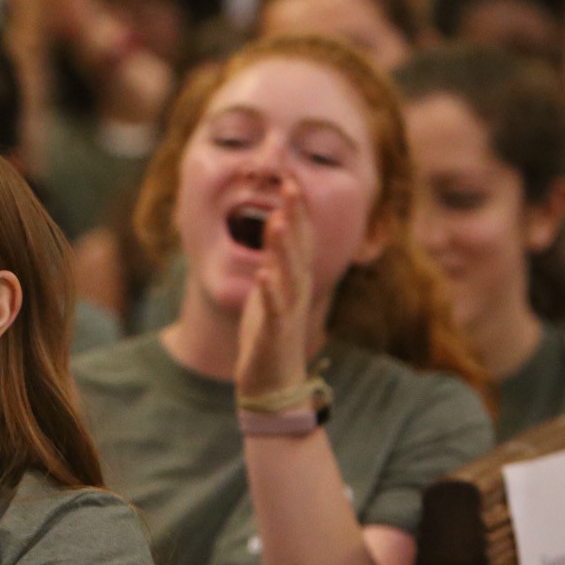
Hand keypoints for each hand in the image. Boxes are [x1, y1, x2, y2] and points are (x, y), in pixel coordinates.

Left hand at [235, 179, 314, 401]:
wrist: (274, 384)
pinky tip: (263, 274)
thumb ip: (277, 257)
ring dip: (282, 247)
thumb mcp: (274, 289)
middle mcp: (298, 291)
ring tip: (276, 220)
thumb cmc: (271, 334)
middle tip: (289, 185)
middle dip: (294, 217)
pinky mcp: (274, 334)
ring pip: (288, 274)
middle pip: (298, 248)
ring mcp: (288, 312)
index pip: (301, 238)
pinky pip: (274, 310)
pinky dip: (270, 291)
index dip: (297, 210)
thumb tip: (277, 221)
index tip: (290, 179)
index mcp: (296, 280)